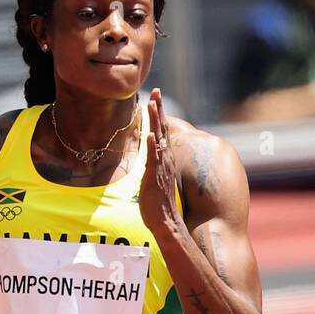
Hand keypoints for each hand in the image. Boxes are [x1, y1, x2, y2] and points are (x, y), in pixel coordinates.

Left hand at [138, 88, 181, 235]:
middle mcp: (165, 160)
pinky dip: (153, 147)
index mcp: (164, 159)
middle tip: (156, 91)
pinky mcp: (155, 178)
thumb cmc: (158, 204)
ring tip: (153, 104)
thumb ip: (153, 166)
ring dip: (156, 122)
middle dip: (159, 110)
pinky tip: (151, 135)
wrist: (165, 222)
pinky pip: (155, 160)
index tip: (155, 98)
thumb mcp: (154, 179)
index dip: (158, 115)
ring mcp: (161, 168)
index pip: (161, 132)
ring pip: (159, 139)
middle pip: (162, 129)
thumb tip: (149, 159)